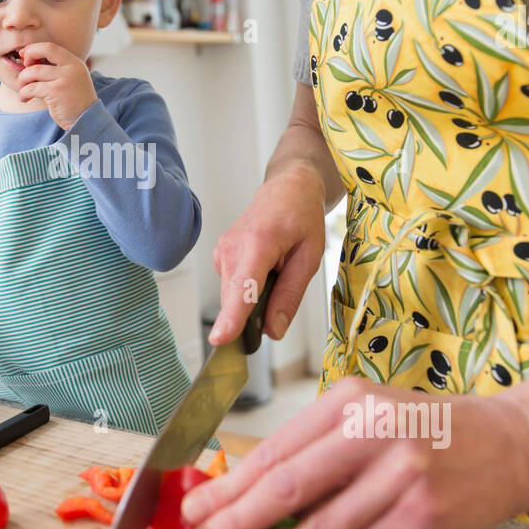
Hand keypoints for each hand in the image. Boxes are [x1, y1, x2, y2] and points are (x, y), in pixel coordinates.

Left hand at [16, 42, 96, 129]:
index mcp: (74, 62)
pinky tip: (24, 98)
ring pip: (33, 72)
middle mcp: (70, 68)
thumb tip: (31, 61)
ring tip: (22, 90)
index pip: (50, 47)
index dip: (34, 49)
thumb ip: (57, 69)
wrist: (86, 119)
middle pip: (42, 53)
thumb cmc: (74, 101)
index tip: (25, 56)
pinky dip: (24, 93)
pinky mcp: (55, 92)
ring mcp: (63, 79)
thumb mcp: (71, 79)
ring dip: (22, 81)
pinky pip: (31, 88)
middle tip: (24, 71)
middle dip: (28, 58)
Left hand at [179, 377, 528, 528]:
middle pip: (287, 484)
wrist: (513, 441)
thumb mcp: (368, 414)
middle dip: (235, 520)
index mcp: (348, 400)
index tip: (195, 506)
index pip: (274, 448)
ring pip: (321, 525)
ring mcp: (400, 473)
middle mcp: (372, 430)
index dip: (229, 483)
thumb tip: (248, 489)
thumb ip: (315, 445)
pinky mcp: (422, 513)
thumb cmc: (429, 430)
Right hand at [209, 161, 325, 345]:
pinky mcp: (219, 256)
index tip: (219, 339)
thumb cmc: (302, 218)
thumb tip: (273, 331)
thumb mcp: (309, 258)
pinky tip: (264, 267)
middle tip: (283, 283)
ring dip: (253, 297)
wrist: (287, 188)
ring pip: (233, 296)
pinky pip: (232, 287)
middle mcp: (232, 247)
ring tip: (276, 268)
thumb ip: (290, 296)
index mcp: (259, 243)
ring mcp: (221, 251)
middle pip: (237, 299)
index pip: (243, 287)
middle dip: (256, 311)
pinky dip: (248, 288)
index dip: (231, 317)